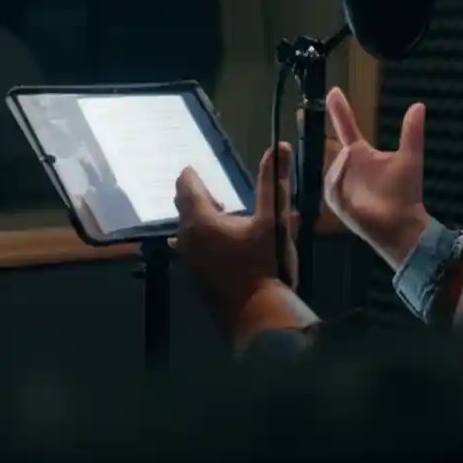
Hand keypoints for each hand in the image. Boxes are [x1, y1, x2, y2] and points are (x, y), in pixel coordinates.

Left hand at [175, 143, 299, 337]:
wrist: (259, 316)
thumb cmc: (266, 265)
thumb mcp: (274, 221)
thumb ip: (273, 183)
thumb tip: (279, 146)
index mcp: (201, 220)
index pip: (186, 187)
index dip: (190, 176)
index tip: (191, 168)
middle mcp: (187, 239)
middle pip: (183, 209)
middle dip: (195, 197)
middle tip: (207, 190)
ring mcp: (188, 262)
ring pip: (186, 232)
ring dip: (199, 221)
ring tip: (218, 216)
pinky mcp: (195, 279)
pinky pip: (191, 251)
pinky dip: (201, 241)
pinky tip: (217, 247)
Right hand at [323, 87, 430, 269]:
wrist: (404, 223)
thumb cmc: (406, 193)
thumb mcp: (410, 158)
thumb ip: (411, 133)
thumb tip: (419, 105)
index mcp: (361, 154)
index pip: (346, 127)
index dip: (339, 110)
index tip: (333, 91)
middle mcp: (347, 167)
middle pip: (329, 145)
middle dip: (317, 129)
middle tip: (304, 111)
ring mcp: (340, 184)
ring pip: (332, 166)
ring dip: (340, 159)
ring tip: (352, 150)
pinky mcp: (338, 202)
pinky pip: (332, 186)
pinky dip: (338, 176)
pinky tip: (346, 165)